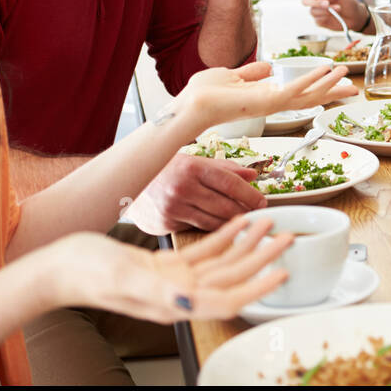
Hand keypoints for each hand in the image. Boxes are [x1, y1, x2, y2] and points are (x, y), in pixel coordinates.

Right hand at [45, 216, 292, 322]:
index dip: (257, 287)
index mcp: (173, 303)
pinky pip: (203, 252)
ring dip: (248, 244)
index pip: (227, 299)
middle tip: (288, 237)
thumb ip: (158, 292)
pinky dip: (224, 237)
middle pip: (232, 278)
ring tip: (270, 223)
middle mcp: (179, 295)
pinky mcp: (165, 267)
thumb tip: (189, 302)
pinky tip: (240, 223)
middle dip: (263, 259)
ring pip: (222, 263)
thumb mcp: (123, 278)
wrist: (57, 267)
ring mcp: (173, 281)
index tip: (282, 271)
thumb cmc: (83, 274)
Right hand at [125, 152, 267, 235]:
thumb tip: (252, 175)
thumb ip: (224, 168)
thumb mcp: (193, 161)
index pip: (230, 182)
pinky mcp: (168, 224)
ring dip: (233, 223)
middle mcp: (183, 188)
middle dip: (246, 211)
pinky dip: (213, 228)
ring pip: (214, 221)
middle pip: (225, 205)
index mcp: (192, 167)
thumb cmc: (163, 172)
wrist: (128, 187)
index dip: (250, 194)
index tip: (262, 201)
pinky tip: (221, 226)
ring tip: (243, 220)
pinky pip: (199, 228)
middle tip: (258, 213)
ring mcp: (174, 208)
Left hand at [180, 61, 356, 129]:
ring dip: (328, 84)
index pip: (298, 94)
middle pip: (310, 99)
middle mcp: (272, 103)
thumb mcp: (233, 75)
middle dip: (332, 92)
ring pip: (309, 96)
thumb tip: (269, 66)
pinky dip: (313, 80)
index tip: (333, 80)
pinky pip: (296, 91)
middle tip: (353, 88)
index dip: (317, 87)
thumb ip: (252, 72)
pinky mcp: (268, 101)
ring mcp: (271, 104)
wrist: (192, 103)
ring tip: (346, 72)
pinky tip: (327, 72)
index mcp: (265, 97)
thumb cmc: (205, 93)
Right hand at [300, 0, 368, 32]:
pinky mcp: (320, 22)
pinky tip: (336, 14)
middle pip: (305, 1)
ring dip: (325, 9)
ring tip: (338, 8)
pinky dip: (327, 16)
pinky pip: (318, 19)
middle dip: (315, 2)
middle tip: (327, 3)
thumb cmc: (348, 3)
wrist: (356, 16)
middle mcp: (315, 2)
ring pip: (312, 11)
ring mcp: (317, 12)